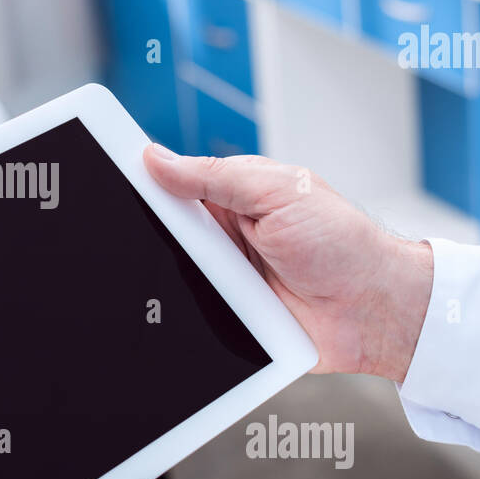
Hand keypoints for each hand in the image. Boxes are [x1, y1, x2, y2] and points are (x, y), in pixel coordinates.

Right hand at [142, 146, 433, 382]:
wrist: (375, 311)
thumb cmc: (342, 242)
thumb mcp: (277, 190)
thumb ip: (214, 175)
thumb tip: (154, 158)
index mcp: (229, 197)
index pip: (170, 184)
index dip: (139, 181)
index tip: (104, 173)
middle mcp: (220, 237)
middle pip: (159, 233)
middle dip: (144, 234)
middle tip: (138, 235)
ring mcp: (220, 280)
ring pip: (166, 278)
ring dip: (163, 279)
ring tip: (175, 276)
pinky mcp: (225, 320)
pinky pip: (188, 320)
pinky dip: (181, 318)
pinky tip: (184, 313)